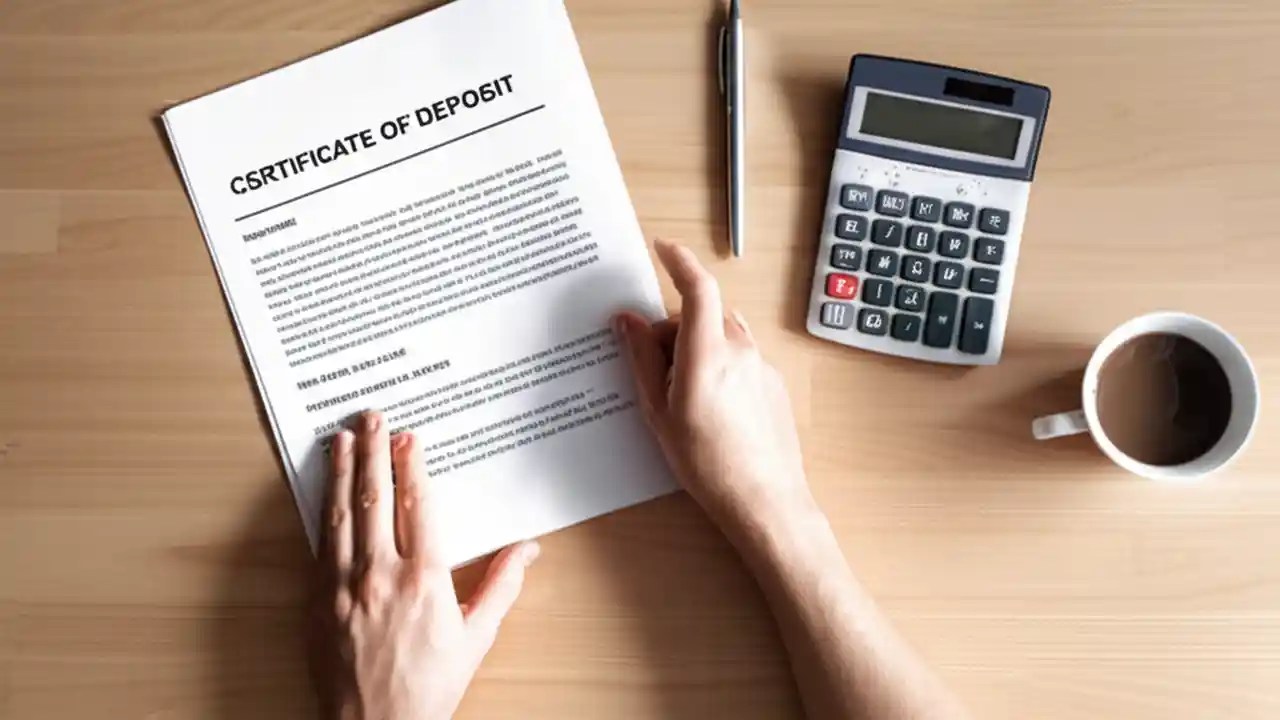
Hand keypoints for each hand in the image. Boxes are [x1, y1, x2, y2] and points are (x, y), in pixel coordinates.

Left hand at [310, 410, 539, 719]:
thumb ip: (500, 586)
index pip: (418, 505)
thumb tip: (527, 549)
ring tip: (343, 439)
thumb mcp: (476, 637)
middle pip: (376, 497)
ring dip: (343, 471)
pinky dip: (323, 510)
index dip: (412, 465)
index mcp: (424, 579)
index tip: (410, 438)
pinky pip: (320, 543)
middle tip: (373, 418)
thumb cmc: (427, 688)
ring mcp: (344, 585)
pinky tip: (326, 491)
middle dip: (375, 452)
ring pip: (341, 513)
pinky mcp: (318, 600)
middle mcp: (381, 574)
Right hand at [614, 240, 814, 536]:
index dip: (679, 261)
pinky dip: (718, 366)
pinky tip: (708, 410)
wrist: (764, 499)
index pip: (696, 288)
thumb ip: (642, 360)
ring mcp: (760, 365)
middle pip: (701, 317)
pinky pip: (739, 358)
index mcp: (706, 354)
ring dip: (696, 348)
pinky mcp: (772, 382)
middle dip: (671, 331)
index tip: (662, 248)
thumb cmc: (707, 464)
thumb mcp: (658, 412)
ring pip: (721, 336)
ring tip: (680, 395)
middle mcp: (739, 350)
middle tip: (651, 371)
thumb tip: (627, 321)